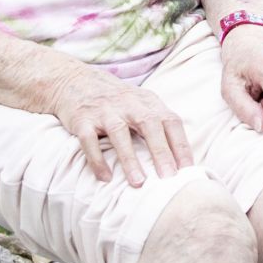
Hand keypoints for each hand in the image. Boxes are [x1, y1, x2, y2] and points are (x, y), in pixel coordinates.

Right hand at [45, 65, 191, 186]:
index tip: (188, 169)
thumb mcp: (141, 104)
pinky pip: (89, 140)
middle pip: (149, 124)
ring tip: (138, 182)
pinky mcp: (82, 119)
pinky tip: (105, 178)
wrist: (74, 80)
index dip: (181, 145)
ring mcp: (104, 110)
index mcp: (147, 102)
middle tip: (168, 177)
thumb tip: (179, 160)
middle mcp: (128, 103)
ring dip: (130, 159)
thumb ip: (158, 124)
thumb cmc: (116, 100)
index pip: (170, 121)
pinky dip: (97, 159)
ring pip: (119, 133)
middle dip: (161, 151)